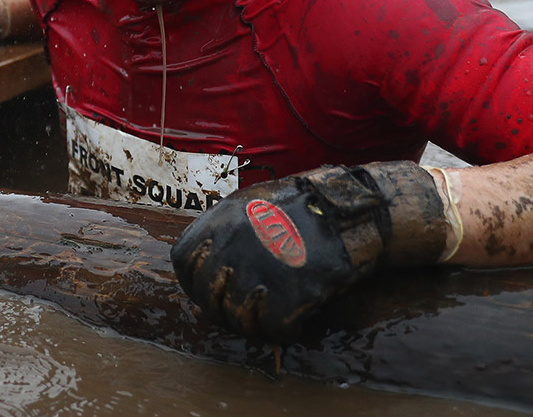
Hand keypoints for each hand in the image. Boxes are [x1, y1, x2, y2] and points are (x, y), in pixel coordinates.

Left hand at [170, 161, 446, 342]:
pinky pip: (274, 331)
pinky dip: (285, 328)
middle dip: (224, 307)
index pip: (184, 262)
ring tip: (272, 310)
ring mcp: (257, 276)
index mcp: (219, 223)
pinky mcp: (288, 299)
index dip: (195, 279)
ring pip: (238, 320)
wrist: (348, 212)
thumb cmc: (303, 204)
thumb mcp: (251, 201)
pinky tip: (297, 314)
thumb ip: (222, 229)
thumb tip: (203, 259)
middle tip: (246, 306)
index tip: (210, 286)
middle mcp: (230, 250)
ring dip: (254, 322)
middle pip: (208, 298)